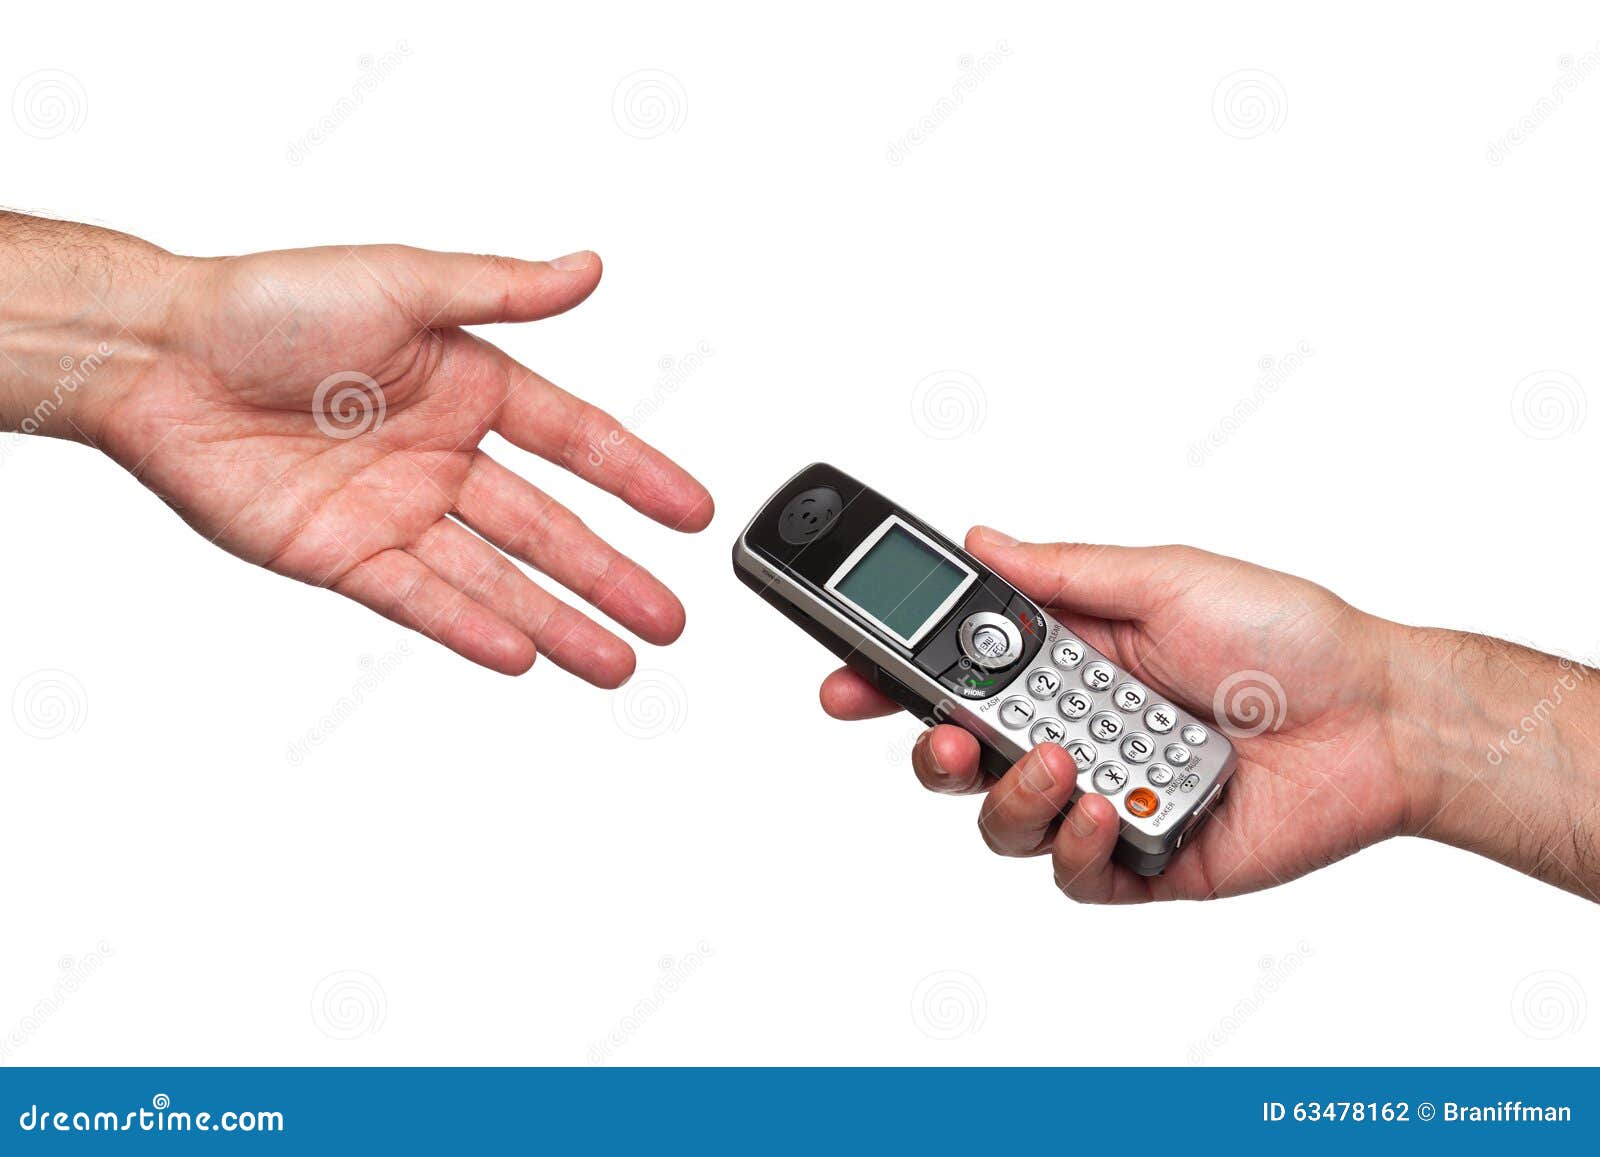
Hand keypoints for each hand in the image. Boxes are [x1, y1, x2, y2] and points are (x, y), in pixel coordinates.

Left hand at [2, 214, 711, 684]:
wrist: (157, 358)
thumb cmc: (265, 304)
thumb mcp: (402, 281)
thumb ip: (502, 291)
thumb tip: (586, 269)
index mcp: (465, 384)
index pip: (574, 439)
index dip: (636, 476)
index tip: (690, 511)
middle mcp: (440, 454)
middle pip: (546, 528)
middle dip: (610, 575)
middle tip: (666, 617)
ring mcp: (397, 511)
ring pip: (495, 578)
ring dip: (558, 620)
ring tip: (614, 659)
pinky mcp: (344, 556)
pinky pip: (421, 600)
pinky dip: (470, 628)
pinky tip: (520, 652)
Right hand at [820, 528, 1599, 901]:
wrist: (1381, 718)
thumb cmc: (1288, 636)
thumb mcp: (1166, 578)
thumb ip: (1064, 573)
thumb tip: (979, 540)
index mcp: (1066, 657)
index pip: (951, 670)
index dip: (887, 679)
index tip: (841, 682)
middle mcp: (1070, 728)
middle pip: (956, 754)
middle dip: (927, 748)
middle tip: (940, 734)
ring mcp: (1100, 795)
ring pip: (1001, 821)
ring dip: (1011, 794)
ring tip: (1060, 761)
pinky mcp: (1139, 858)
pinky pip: (1072, 872)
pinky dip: (1074, 842)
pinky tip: (1102, 807)